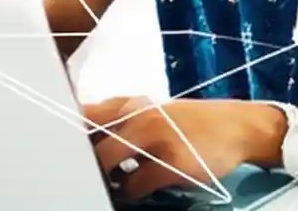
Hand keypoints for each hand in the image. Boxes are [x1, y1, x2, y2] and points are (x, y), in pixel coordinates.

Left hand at [83, 96, 282, 201]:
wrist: (237, 127)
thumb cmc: (190, 122)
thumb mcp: (153, 111)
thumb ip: (120, 119)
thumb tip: (84, 135)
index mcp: (131, 103)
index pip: (85, 114)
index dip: (68, 132)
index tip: (60, 147)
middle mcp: (139, 116)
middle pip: (91, 141)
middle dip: (85, 162)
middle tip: (83, 175)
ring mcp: (155, 139)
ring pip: (108, 164)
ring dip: (105, 179)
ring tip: (110, 183)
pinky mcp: (171, 164)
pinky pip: (135, 185)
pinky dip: (130, 193)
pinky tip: (136, 191)